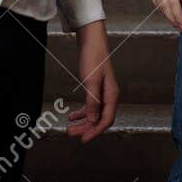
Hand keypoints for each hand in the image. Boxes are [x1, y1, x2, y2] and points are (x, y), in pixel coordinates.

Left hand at [67, 21, 117, 142]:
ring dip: (83, 122)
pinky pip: (90, 106)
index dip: (95, 131)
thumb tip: (93, 120)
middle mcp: (109, 96)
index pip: (106, 120)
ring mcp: (103, 93)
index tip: (83, 139)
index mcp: (112, 95)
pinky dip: (82, 113)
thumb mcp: (91, 81)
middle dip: (86, 128)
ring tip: (70, 127)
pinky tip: (72, 116)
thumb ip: (93, 102)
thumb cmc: (93, 59)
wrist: (92, 42)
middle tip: (71, 134)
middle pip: (99, 119)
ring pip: (94, 114)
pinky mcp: (96, 89)